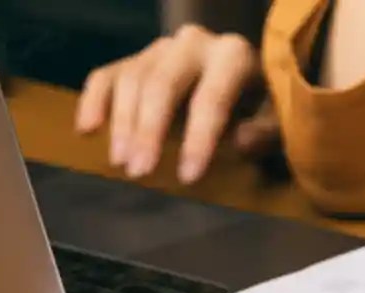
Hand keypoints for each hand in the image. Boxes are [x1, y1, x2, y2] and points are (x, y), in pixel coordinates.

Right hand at [75, 25, 279, 181]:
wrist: (245, 76)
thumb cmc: (260, 105)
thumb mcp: (277, 118)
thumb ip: (267, 130)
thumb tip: (240, 141)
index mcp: (232, 56)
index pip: (211, 96)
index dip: (200, 138)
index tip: (188, 178)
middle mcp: (193, 43)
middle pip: (161, 83)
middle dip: (149, 130)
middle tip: (139, 172)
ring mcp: (160, 49)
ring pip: (132, 78)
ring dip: (122, 123)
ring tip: (120, 163)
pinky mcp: (135, 59)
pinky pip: (106, 74)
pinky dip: (93, 100)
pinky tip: (86, 129)